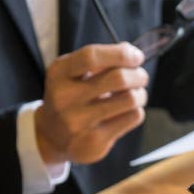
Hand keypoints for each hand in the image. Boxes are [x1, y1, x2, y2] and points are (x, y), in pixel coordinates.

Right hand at [35, 43, 148, 166]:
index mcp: (59, 73)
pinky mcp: (93, 141)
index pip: (92, 56)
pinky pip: (132, 118)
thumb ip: (99, 60)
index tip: (136, 56)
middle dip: (138, 75)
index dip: (121, 54)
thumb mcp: (74, 72)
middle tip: (141, 77)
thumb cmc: (72, 96)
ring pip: (130, 99)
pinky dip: (136, 111)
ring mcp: (78, 122)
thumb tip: (130, 52)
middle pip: (118, 78)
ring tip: (135, 95)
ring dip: (140, 94)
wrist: (52, 135)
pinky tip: (125, 112)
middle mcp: (64, 97)